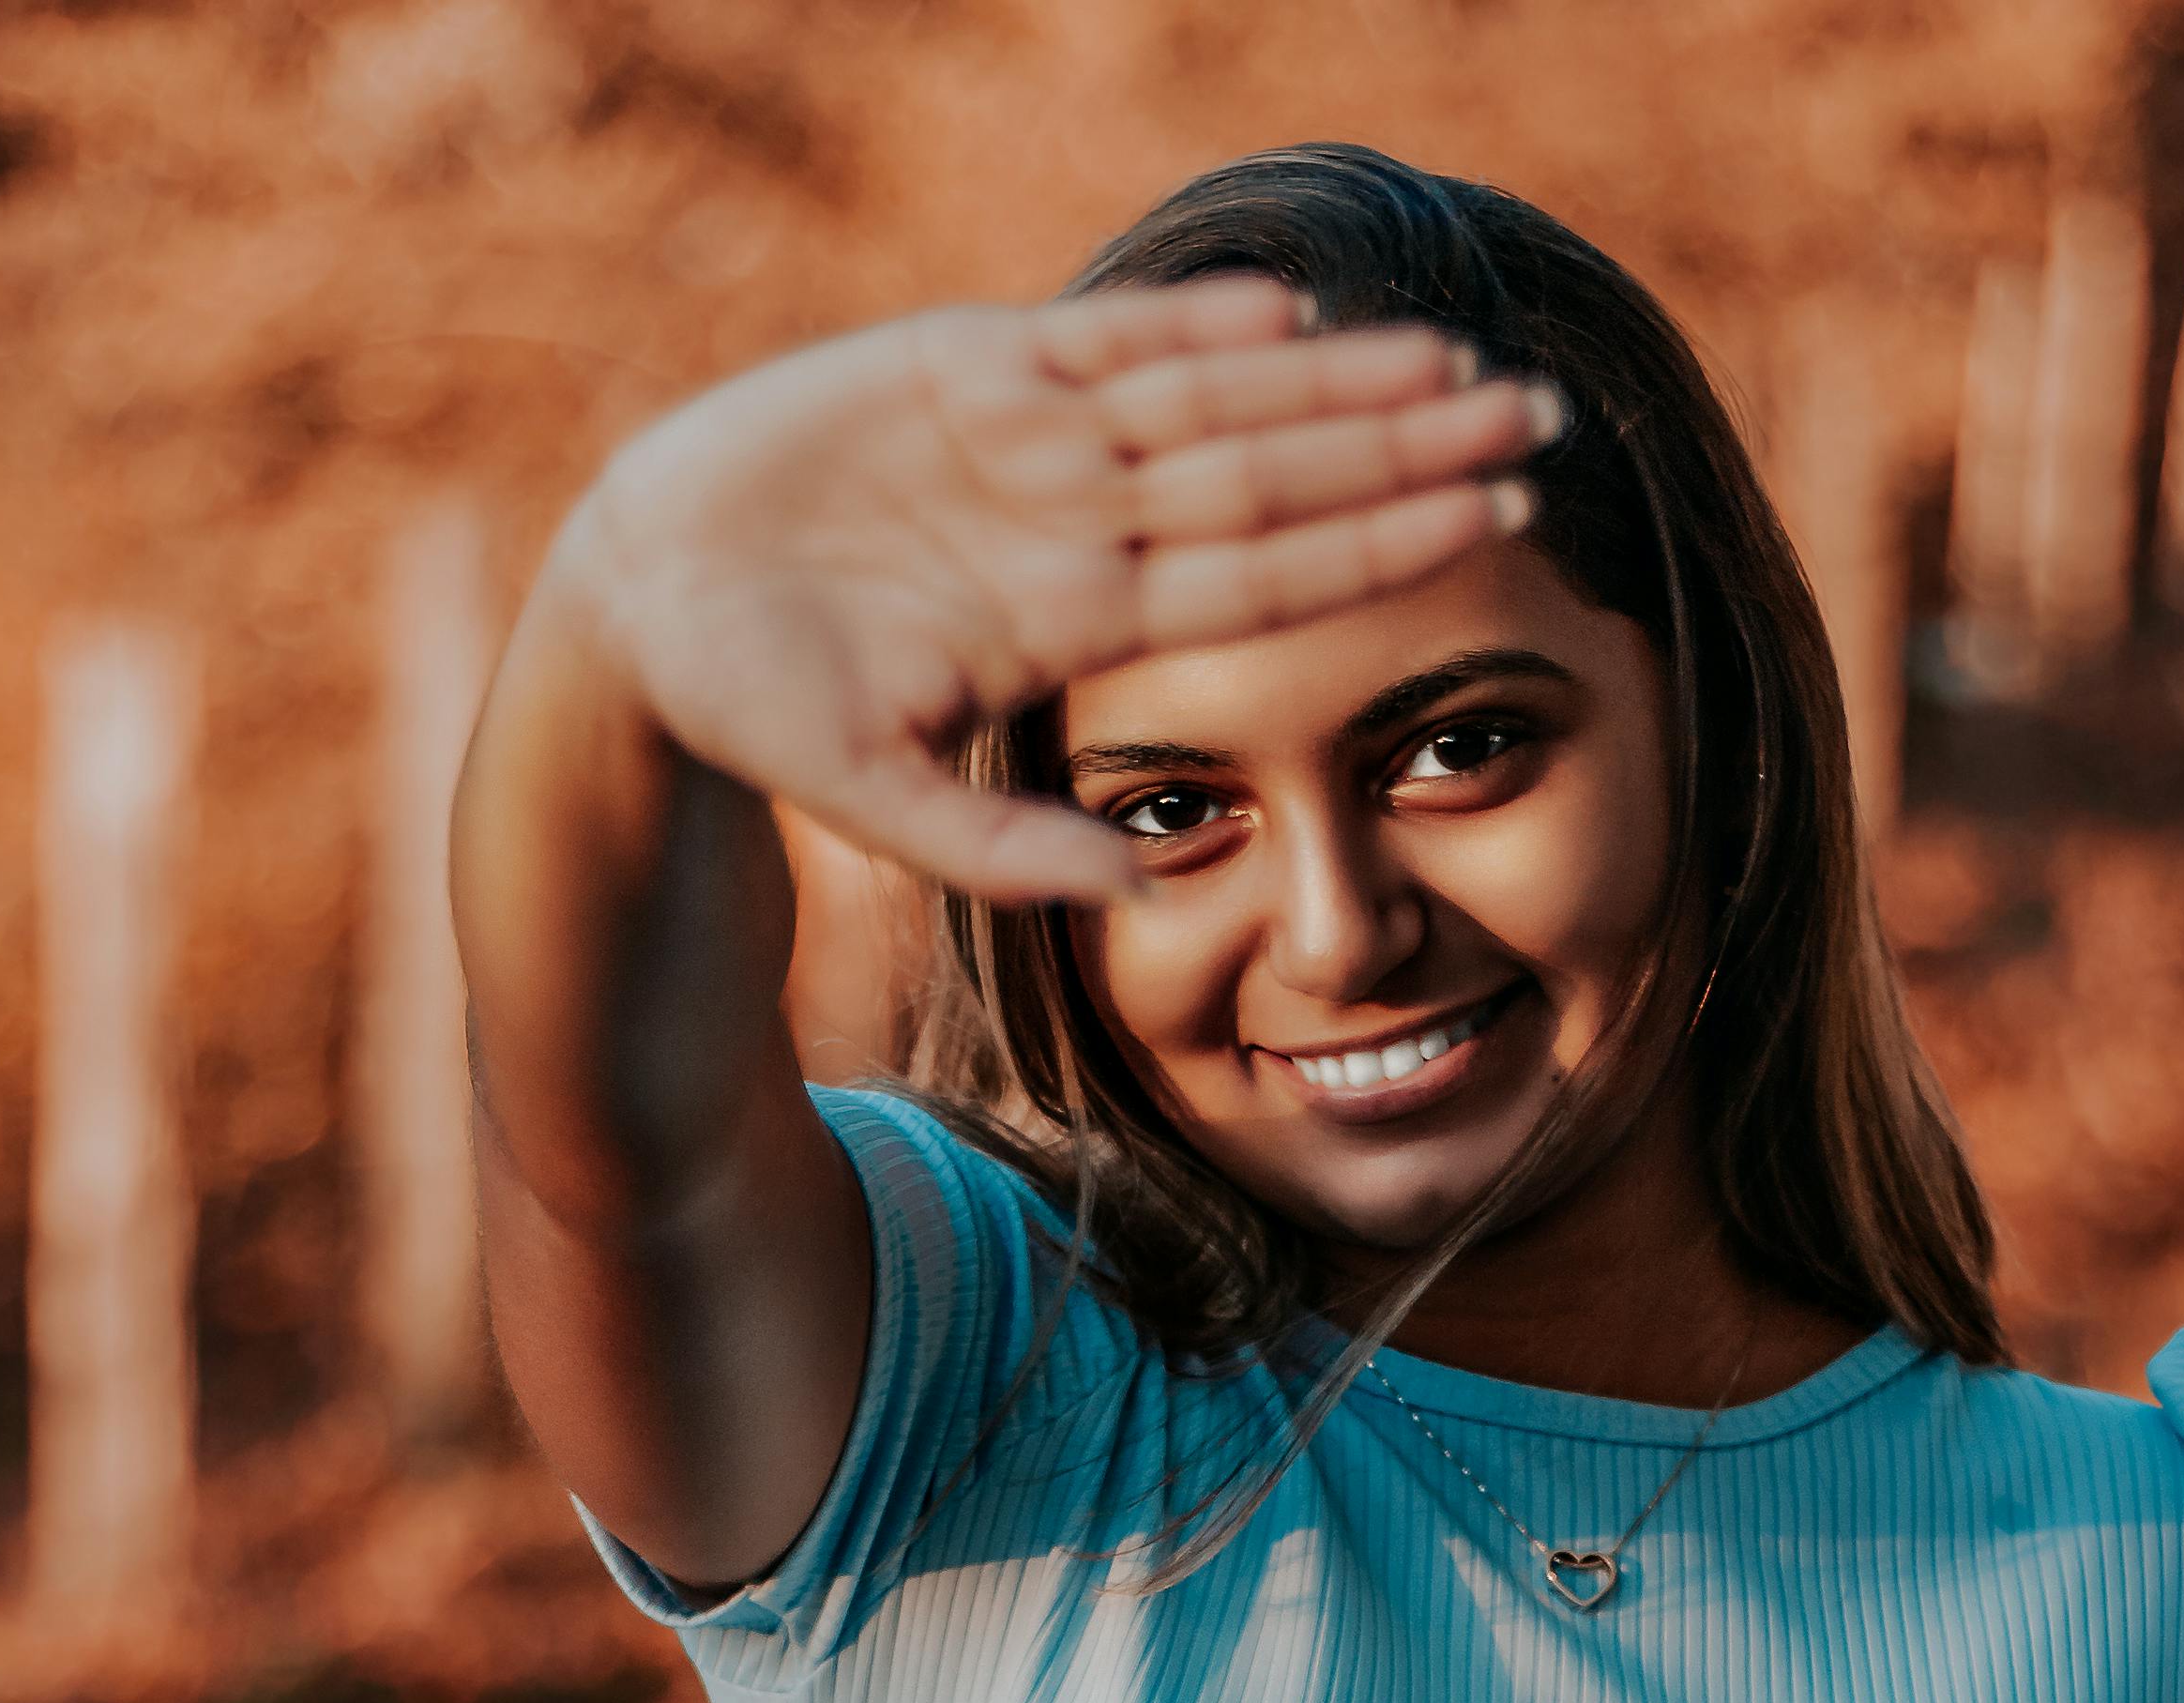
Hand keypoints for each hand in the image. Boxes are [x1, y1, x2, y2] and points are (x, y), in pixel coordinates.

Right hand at [541, 279, 1559, 903]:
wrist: (647, 605)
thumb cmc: (758, 714)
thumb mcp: (878, 803)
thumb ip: (1005, 852)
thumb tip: (1135, 908)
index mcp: (1077, 621)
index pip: (1265, 576)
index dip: (1380, 546)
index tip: (1496, 522)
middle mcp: (1079, 525)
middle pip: (1276, 475)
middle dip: (1406, 447)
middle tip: (1537, 416)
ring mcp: (1029, 441)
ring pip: (1216, 396)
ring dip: (1336, 376)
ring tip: (1453, 356)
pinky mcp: (962, 366)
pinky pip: (1104, 339)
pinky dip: (1191, 321)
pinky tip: (1294, 313)